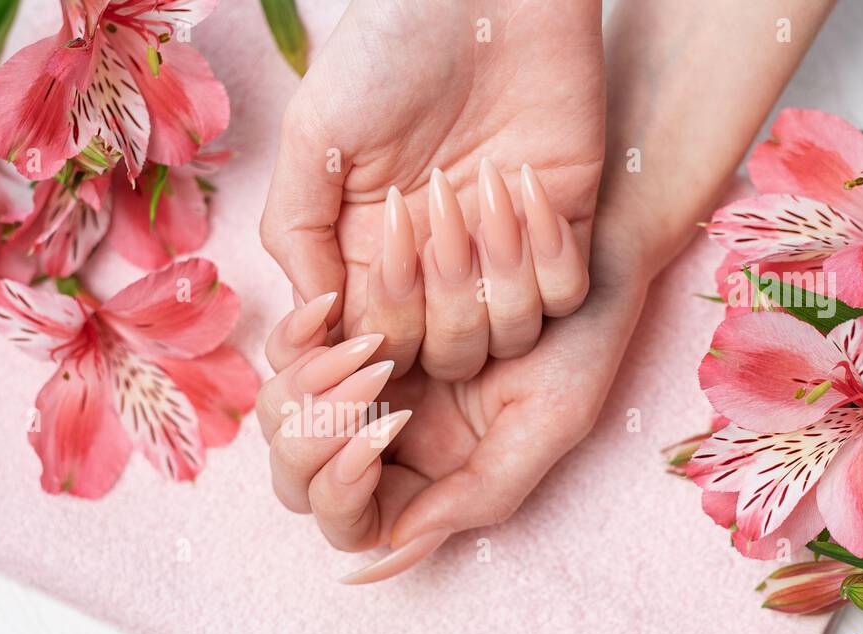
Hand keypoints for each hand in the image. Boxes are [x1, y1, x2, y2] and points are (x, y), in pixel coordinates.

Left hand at [256, 228, 647, 582]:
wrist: (587, 246)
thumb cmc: (578, 337)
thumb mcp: (551, 419)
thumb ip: (482, 492)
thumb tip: (391, 546)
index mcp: (426, 482)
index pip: (349, 524)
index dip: (342, 494)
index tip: (381, 434)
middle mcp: (383, 445)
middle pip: (297, 481)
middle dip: (312, 441)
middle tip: (365, 387)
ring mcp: (357, 391)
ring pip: (283, 418)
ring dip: (305, 388)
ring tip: (365, 347)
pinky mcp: (342, 331)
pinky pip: (286, 351)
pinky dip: (297, 335)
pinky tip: (329, 307)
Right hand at [260, 0, 603, 379]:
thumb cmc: (388, 48)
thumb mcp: (313, 136)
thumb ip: (297, 234)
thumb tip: (315, 320)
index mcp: (370, 253)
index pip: (374, 344)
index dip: (375, 334)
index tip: (378, 280)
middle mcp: (437, 266)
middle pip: (441, 356)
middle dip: (436, 301)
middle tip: (430, 208)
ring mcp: (501, 250)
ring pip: (506, 338)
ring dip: (493, 276)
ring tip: (482, 187)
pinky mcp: (563, 225)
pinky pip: (565, 295)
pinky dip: (548, 256)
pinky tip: (525, 183)